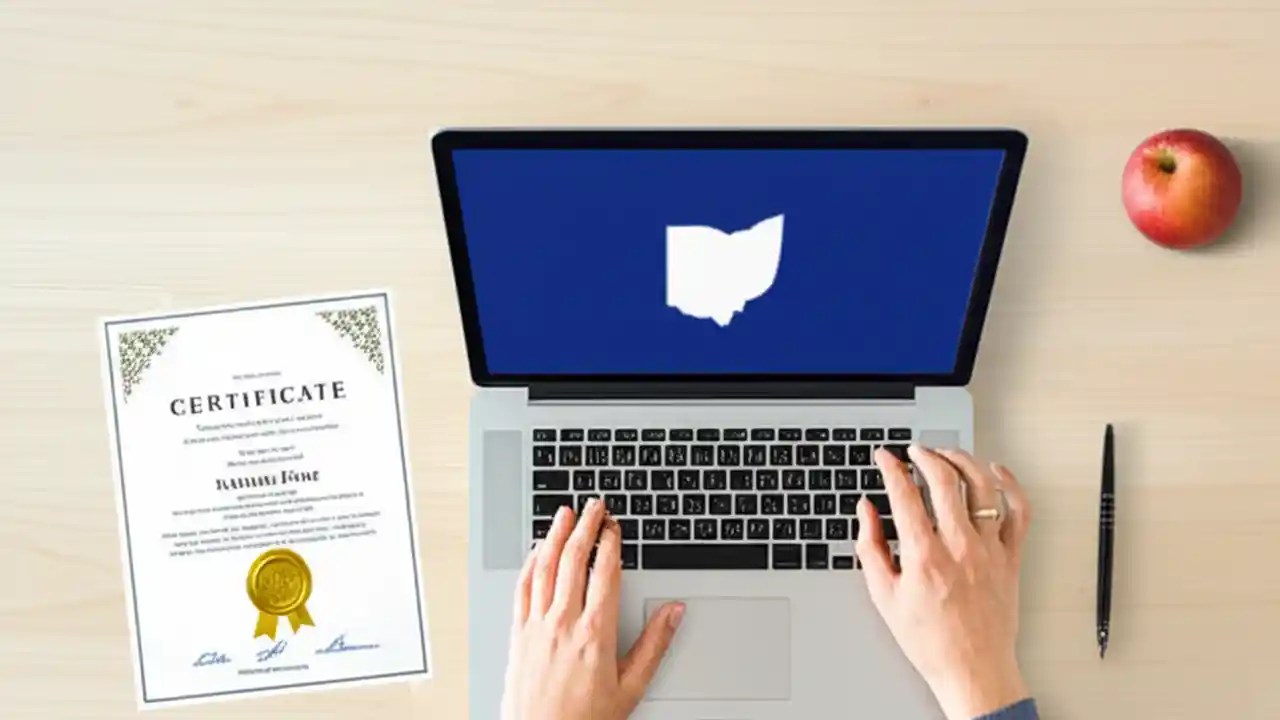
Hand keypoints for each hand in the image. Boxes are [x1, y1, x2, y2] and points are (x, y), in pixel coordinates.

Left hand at [502, 499, 685, 719]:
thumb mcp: (631, 687)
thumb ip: (655, 645)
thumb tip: (674, 612)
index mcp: (595, 632)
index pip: (603, 571)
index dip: (610, 541)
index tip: (615, 525)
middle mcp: (563, 623)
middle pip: (573, 559)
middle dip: (585, 526)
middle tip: (594, 506)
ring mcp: (536, 626)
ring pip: (544, 567)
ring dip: (555, 535)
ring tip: (564, 514)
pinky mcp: (517, 634)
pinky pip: (522, 588)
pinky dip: (529, 563)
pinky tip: (535, 551)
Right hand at [856, 445, 1032, 719]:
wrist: (972, 669)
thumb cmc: (930, 640)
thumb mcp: (883, 595)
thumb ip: (871, 547)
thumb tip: (866, 511)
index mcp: (924, 556)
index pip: (904, 494)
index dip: (891, 468)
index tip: (885, 458)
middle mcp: (960, 547)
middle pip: (944, 481)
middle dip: (925, 456)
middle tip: (914, 452)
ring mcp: (990, 550)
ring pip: (982, 487)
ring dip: (963, 461)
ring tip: (947, 455)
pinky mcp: (1011, 557)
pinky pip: (1018, 511)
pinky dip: (1010, 485)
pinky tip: (997, 472)